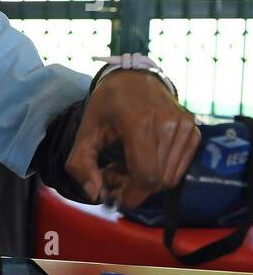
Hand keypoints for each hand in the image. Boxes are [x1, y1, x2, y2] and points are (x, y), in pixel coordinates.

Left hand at [65, 71, 200, 208]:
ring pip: (169, 179)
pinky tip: (142, 157)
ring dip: (145, 181)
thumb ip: (80, 165)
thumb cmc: (106, 105)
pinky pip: (178, 169)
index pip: (146, 176)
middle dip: (132, 187)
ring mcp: (186, 128)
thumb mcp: (84, 132)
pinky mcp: (194, 132)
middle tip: (112, 172)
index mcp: (140, 123)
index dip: (131, 195)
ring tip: (125, 162)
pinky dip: (160, 172)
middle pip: (157, 181)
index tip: (113, 196)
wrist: (135, 78)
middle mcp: (169, 125)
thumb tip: (95, 195)